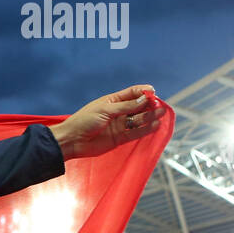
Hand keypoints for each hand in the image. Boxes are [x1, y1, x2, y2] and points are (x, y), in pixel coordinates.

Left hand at [48, 85, 167, 160]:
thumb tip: (144, 100)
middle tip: (159, 104)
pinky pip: (136, 133)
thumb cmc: (84, 121)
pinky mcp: (120, 138)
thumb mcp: (105, 110)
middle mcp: (117, 112)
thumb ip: (125, 107)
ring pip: (139, 120)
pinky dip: (146, 129)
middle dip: (149, 104)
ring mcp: (119, 125)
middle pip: (138, 106)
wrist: (72, 141)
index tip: (153, 91)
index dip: (143, 91)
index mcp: (112, 101)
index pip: (131, 93)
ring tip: (161, 113)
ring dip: (150, 116)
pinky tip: (155, 125)